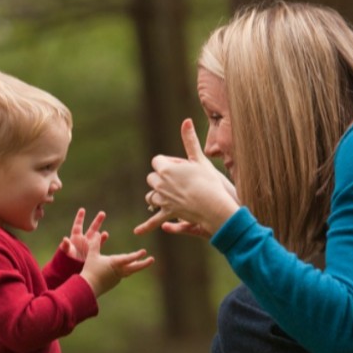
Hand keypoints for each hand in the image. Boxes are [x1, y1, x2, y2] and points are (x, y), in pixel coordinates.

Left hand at [59, 208, 108, 260]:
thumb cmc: (66, 260)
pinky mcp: (94, 251)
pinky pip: (99, 244)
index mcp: (75, 237)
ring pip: (97, 234)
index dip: (80, 218)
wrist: (71, 269)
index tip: (82, 210)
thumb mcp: (66, 252)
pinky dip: (102, 239)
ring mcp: (90, 245)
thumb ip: (65, 246)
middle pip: (91, 228)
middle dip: (97, 221)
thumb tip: (65, 239)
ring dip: (101, 229)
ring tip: (107, 227)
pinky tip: (105, 234)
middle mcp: (83, 239)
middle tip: (102, 213)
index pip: (78, 225)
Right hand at [78, 211, 153, 295]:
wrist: (88, 287)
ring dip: (136, 266)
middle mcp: (119, 271)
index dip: (137, 255)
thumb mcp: (92, 255)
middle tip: (152, 259)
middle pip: (135, 267)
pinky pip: (122, 275)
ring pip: (129, 271)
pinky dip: (125, 270)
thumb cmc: (90, 270)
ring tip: (140, 262)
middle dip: (144, 263)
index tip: (144, 251)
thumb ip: (95, 243)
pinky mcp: (114, 282)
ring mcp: (118, 278)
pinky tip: (122, 268)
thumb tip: (97, 233)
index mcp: (115, 263)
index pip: (129, 258)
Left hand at [134, 119, 238, 236]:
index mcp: (165, 169)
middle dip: (162, 179)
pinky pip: (153, 220)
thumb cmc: (209, 180)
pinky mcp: (167, 213)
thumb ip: (189, 140)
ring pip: (151, 196)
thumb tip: (186, 120)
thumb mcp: (199, 159)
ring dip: (158, 196)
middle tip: (181, 182)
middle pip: (153, 178)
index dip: (169, 164)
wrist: (214, 204)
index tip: (181, 168)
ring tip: (170, 196)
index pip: (157, 161)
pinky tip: (137, 232)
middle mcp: (160, 184)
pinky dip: (146, 227)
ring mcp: (162, 199)